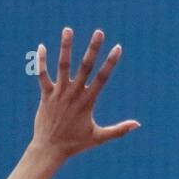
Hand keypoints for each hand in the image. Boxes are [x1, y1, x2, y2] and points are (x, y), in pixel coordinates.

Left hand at [31, 27, 139, 162]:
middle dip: (93, 48)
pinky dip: (41, 61)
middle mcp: (74, 94)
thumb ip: (119, 130)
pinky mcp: (46, 95)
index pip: (102, 78)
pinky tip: (41, 46)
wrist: (50, 149)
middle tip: (99, 32)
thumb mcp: (99, 137)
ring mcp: (59, 93)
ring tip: (68, 30)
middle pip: (85, 66)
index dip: (111, 62)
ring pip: (63, 66)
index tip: (117, 47)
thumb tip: (138, 125)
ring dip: (65, 47)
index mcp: (88, 102)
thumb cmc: (76, 144)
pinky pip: (42, 75)